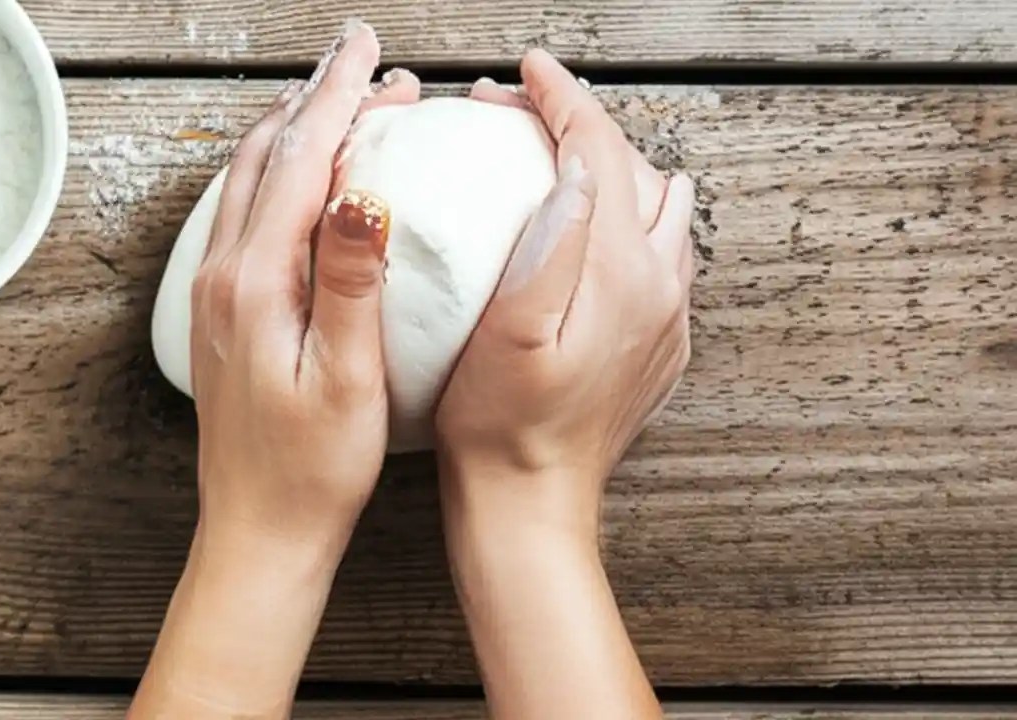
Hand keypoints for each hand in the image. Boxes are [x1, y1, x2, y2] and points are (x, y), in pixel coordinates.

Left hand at [128, 25, 420, 718]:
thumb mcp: (346, 378)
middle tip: (365, 61)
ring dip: (294, 131)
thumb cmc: (312, 470)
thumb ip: (348, 280)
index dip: (338, 98)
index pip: (298, 162)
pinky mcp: (223, 314)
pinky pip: (245, 216)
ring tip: (340, 101)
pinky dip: (277, 173)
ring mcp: (216, 294)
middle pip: (265, 156)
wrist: (259, 531)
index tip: (370, 53)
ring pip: (249, 181)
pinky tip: (302, 179)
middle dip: (317, 98)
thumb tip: (359, 193)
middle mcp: (223, 277)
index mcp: (255, 283)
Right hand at [434, 50, 694, 719]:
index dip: (562, 100)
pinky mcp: (653, 339)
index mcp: (621, 276)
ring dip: (608, 165)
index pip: (600, 153)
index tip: (527, 73)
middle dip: (577, 123)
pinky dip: (625, 216)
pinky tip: (587, 224)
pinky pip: (658, 253)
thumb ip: (551, 246)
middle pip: (633, 168)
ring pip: (655, 206)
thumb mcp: (510, 334)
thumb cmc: (500, 427)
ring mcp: (662, 315)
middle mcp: (658, 287)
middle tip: (514, 113)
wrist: (530, 501)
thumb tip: (576, 169)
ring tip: (550, 154)